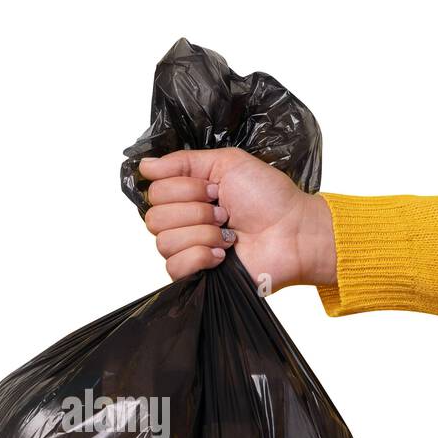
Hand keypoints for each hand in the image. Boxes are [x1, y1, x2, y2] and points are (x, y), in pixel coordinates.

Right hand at [138, 148, 336, 289]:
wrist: (293, 231)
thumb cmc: (269, 198)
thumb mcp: (227, 162)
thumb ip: (183, 161)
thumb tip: (144, 165)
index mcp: (186, 197)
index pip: (155, 192)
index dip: (185, 188)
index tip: (214, 188)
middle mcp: (182, 224)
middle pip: (154, 218)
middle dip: (195, 211)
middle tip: (224, 212)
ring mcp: (188, 252)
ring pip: (164, 242)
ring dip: (204, 233)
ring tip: (229, 233)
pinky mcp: (196, 276)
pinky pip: (175, 267)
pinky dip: (201, 256)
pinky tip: (224, 254)